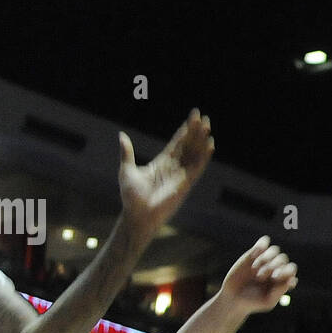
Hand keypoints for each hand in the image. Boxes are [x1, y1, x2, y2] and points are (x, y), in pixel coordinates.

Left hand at [118, 110, 213, 241]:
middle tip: (204, 117)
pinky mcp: (185, 184)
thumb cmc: (131, 197)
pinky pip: (197, 168)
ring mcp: (180, 175)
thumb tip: (121, 135)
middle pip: (188, 145)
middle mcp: (173, 167)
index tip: (193, 116)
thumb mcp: (127, 171)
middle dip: (196, 132)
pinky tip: (210, 145)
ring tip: (207, 126)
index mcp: (161, 162)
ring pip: (194, 154)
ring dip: (201, 141)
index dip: (185, 130)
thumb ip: (127, 153)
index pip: (177, 143)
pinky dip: (203, 157)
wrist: (137, 216)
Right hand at [220, 237, 297, 314]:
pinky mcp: (253, 253)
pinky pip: (263, 242)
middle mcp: (275, 267)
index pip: (290, 269)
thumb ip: (280, 292)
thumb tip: (292, 280)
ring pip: (274, 250)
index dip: (285, 271)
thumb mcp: (268, 301)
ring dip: (266, 258)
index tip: (275, 278)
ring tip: (255, 270)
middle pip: (282, 258)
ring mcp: (265, 259)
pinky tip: (254, 255)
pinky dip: (262, 245)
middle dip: (273, 266)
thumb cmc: (253, 302)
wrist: (233, 298)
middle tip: (260, 277)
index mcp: (282, 278)